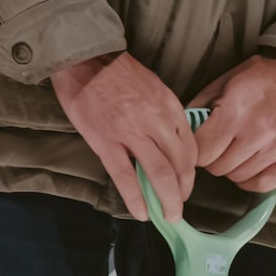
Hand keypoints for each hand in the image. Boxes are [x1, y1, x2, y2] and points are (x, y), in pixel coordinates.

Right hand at [52, 49, 199, 218]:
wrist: (84, 60)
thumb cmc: (117, 72)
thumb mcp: (153, 87)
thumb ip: (164, 113)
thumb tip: (169, 141)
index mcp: (169, 107)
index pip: (190, 146)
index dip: (191, 171)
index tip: (186, 182)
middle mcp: (156, 121)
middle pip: (181, 164)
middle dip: (184, 190)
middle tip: (180, 206)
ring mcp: (131, 133)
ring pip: (160, 173)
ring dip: (168, 200)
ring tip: (169, 215)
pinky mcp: (106, 142)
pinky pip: (125, 176)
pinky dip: (136, 199)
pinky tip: (141, 213)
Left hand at [191, 52, 275, 191]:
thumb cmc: (262, 76)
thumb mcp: (223, 82)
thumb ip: (199, 108)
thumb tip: (182, 133)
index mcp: (235, 112)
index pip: (201, 153)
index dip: (196, 150)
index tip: (201, 143)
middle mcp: (257, 133)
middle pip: (217, 168)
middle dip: (212, 158)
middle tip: (219, 145)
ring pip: (237, 177)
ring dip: (232, 167)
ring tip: (236, 150)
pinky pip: (262, 185)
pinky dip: (251, 180)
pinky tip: (249, 165)